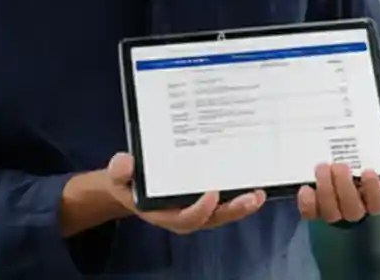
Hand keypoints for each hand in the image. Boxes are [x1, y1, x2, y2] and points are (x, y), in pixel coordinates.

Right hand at [106, 152, 266, 233]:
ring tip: (260, 193)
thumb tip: (124, 162)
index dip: (200, 209)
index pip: (186, 218)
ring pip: (224, 212)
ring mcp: (198, 208)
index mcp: (164, 212)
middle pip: (213, 218)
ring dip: (243, 204)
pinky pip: (226, 201)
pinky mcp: (208, 199)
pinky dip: (241, 195)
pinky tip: (255, 182)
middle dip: (234, 210)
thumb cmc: (129, 181)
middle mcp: (185, 213)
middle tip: (252, 197)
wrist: (133, 183)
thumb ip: (119, 170)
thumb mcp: (119, 175)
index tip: (212, 193)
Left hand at [296, 125, 379, 222]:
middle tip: (338, 165)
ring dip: (326, 191)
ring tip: (321, 167)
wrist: (333, 154)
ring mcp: (333, 209)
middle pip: (353, 210)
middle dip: (345, 189)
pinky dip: (307, 203)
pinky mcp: (314, 208)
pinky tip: (305, 188)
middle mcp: (354, 206)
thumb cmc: (360, 155)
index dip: (374, 191)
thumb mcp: (378, 145)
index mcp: (372, 194)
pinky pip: (310, 214)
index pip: (378, 203)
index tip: (369, 171)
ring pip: (331, 213)